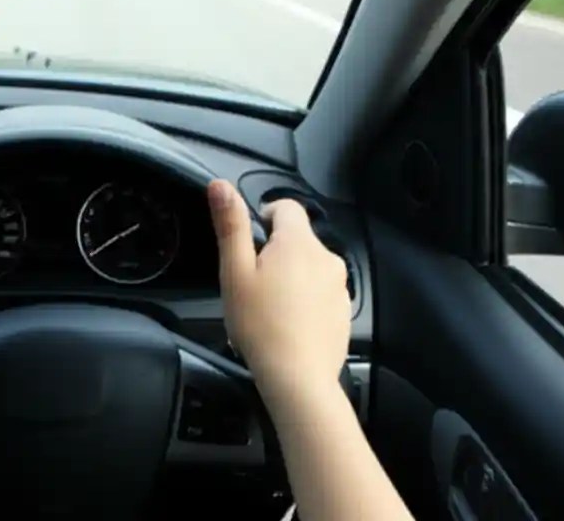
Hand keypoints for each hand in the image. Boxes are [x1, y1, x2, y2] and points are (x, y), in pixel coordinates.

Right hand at [207, 180, 349, 405]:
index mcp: (299, 243)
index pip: (286, 207)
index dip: (264, 217)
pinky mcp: (343, 310)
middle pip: (298, 239)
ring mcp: (339, 285)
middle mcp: (327, 257)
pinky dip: (305, 300)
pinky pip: (320, 293)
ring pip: (310, 267)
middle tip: (252, 283)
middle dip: (276, 253)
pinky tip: (288, 324)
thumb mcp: (235, 272)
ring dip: (292, 277)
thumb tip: (220, 185)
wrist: (297, 378)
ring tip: (269, 308)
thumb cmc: (259, 324)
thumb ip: (230, 225)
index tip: (250, 242)